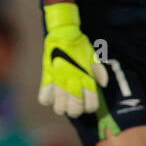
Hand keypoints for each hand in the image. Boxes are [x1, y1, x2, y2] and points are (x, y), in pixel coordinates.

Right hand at [37, 3, 106, 117]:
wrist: (63, 34)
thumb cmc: (80, 47)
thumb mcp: (94, 59)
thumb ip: (99, 73)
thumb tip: (102, 85)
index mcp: (86, 78)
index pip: (90, 104)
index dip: (90, 108)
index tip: (88, 104)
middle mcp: (72, 82)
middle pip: (74, 109)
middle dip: (76, 111)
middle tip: (75, 107)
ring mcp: (58, 81)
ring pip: (59, 107)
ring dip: (62, 108)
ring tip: (63, 103)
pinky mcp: (46, 78)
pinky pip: (44, 98)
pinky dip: (48, 100)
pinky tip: (52, 96)